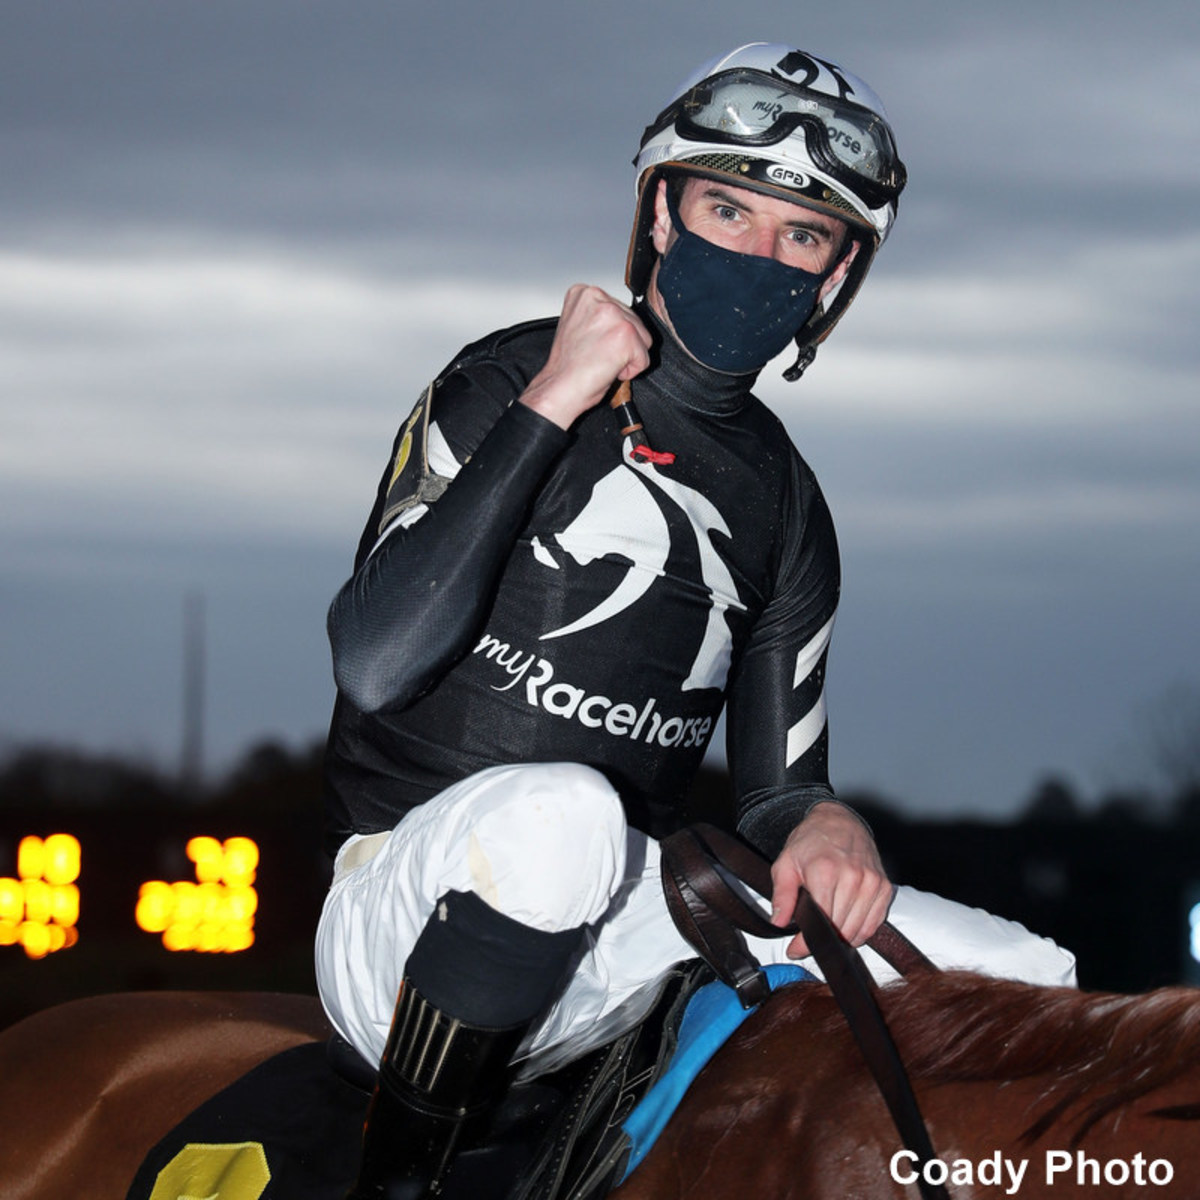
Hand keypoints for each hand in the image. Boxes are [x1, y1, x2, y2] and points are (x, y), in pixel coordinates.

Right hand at [520, 284, 651, 429]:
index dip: (611, 334)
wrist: (561, 387)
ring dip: (627, 356)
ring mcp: (614, 315)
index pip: (619, 310)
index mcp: (584, 293)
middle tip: (597, 355)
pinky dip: (631, 371)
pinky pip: (644, 358)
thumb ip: (597, 317)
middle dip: (621, 344)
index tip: (594, 344)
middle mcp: (599, 298)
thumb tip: (618, 321)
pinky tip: (609, 369)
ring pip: (642, 339)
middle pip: (634, 322)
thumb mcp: (578, 326)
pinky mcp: (627, 334)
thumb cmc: (567, 366)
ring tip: (602, 361)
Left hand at [769, 801, 892, 958]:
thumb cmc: (811, 841)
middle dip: (821, 939)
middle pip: (839, 929)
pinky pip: (873, 923)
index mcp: (826, 872)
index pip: (820, 921)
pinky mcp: (884, 888)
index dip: (806, 940)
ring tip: (826, 928)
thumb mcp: (786, 863)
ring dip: (840, 937)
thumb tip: (779, 921)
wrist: (838, 820)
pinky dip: (859, 931)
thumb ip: (782, 895)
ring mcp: (871, 883)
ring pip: (857, 930)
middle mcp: (853, 878)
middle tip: (809, 937)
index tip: (796, 949)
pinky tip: (845, 923)